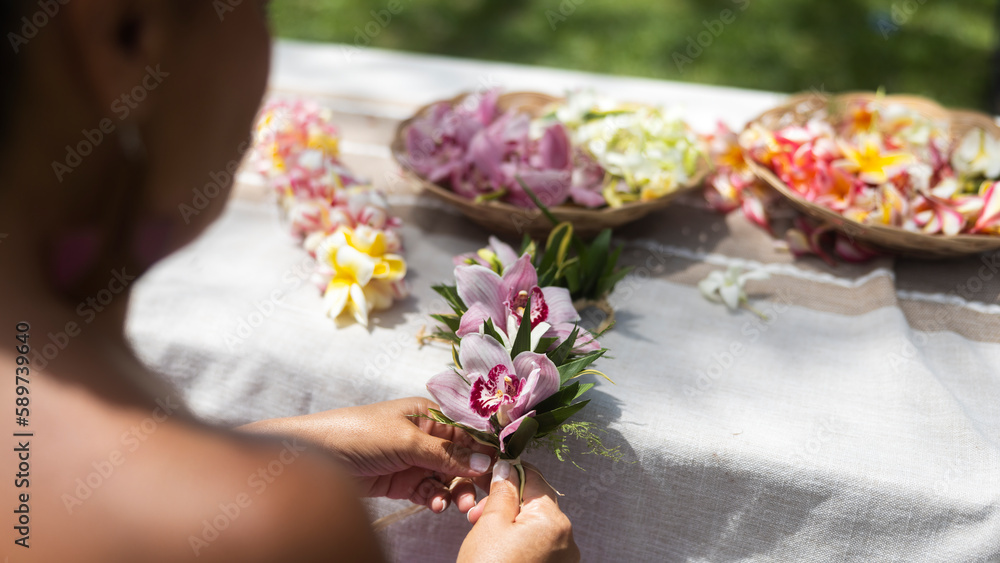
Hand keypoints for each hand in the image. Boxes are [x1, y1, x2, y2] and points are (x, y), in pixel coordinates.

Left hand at [242, 397, 494, 513]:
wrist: (315, 457)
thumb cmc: (359, 434)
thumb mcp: (407, 441)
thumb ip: (447, 454)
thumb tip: (486, 461)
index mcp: (428, 414)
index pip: (467, 431)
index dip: (485, 450)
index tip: (501, 470)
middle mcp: (425, 435)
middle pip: (460, 457)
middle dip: (471, 476)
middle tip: (478, 497)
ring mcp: (413, 459)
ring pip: (447, 477)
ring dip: (455, 491)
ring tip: (457, 506)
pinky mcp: (401, 480)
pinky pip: (428, 490)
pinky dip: (435, 498)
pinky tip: (435, 505)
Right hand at [459, 460, 579, 562]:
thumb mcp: (489, 525)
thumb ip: (502, 493)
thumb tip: (507, 468)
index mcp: (554, 521)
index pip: (534, 479)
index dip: (509, 474)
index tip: (489, 476)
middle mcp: (567, 540)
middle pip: (536, 504)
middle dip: (506, 504)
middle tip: (475, 515)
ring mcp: (564, 561)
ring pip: (537, 527)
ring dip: (511, 524)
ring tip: (484, 536)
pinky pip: (540, 548)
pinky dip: (520, 544)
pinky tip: (498, 552)